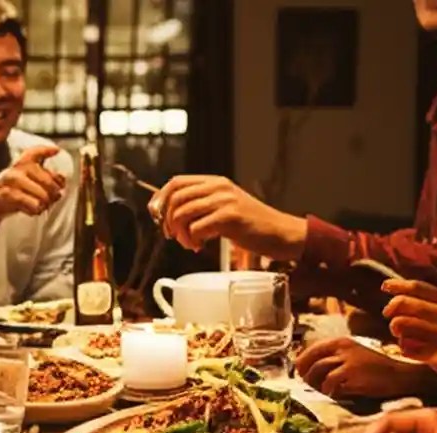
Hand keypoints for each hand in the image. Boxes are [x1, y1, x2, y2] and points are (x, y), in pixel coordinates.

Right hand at [0, 145, 64, 218]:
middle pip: (48, 181)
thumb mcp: (29, 180)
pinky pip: (33, 204)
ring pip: (43, 195)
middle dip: (54, 193)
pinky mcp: (8, 194)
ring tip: (40, 206)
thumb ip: (46, 178)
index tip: (56, 150)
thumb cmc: (15, 190)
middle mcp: (18, 168)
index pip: (35, 152)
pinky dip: (36, 210)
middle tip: (52, 199)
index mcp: (23, 162)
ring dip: (45, 204)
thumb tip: (61, 183)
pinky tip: (32, 210)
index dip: (46, 150)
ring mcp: (12, 180)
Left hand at [149, 175, 306, 259]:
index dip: (160, 199)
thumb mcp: (225, 207)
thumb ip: (203, 205)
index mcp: (215, 182)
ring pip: (183, 213)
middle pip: (176, 197)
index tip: (156, 216)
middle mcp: (219, 187)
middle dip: (167, 219)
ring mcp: (225, 201)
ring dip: (179, 233)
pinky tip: (200, 246)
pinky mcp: (230, 217)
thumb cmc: (252, 225)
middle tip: (173, 236)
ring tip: (190, 244)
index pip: (176, 182)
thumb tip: (170, 214)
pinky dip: (193, 240)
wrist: (280, 233)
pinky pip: (197, 227)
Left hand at [295, 337, 431, 398]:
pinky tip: (332, 393)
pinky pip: (330, 382)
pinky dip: (328, 389)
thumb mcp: (356, 356)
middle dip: (305, 373)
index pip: (314, 348)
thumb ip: (337, 359)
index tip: (299, 371)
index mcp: (342, 342)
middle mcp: (342, 348)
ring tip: (319, 390)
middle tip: (306, 383)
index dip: (303, 360)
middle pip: (312, 359)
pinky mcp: (351, 373)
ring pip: (319, 371)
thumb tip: (314, 370)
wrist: (398, 375)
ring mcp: (346, 360)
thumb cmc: (377, 368)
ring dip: (315, 383)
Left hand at [382, 279, 436, 394]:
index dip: (397, 286)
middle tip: (388, 315)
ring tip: (401, 335)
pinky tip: (410, 349)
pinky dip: (405, 348)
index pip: (418, 287)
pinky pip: (411, 350)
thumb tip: (406, 298)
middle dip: (391, 308)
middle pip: (406, 304)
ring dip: (396, 329)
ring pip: (405, 325)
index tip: (384, 287)